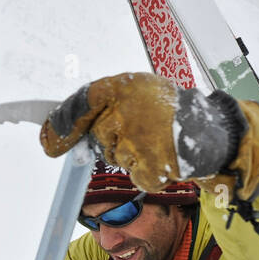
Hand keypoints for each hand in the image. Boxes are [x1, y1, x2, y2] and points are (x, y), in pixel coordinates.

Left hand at [40, 72, 258, 198]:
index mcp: (122, 85)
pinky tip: (163, 155)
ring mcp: (137, 140)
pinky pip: (135, 173)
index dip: (60, 126)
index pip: (81, 103)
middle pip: (98, 136)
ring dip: (132, 153)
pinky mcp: (149, 165)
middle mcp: (126, 111)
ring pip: (115, 156)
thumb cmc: (169, 109)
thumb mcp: (135, 91)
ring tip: (158, 139)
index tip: (46, 142)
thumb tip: (54, 135)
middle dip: (112, 138)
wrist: (212, 127)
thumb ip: (99, 105)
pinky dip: (147, 170)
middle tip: (143, 129)